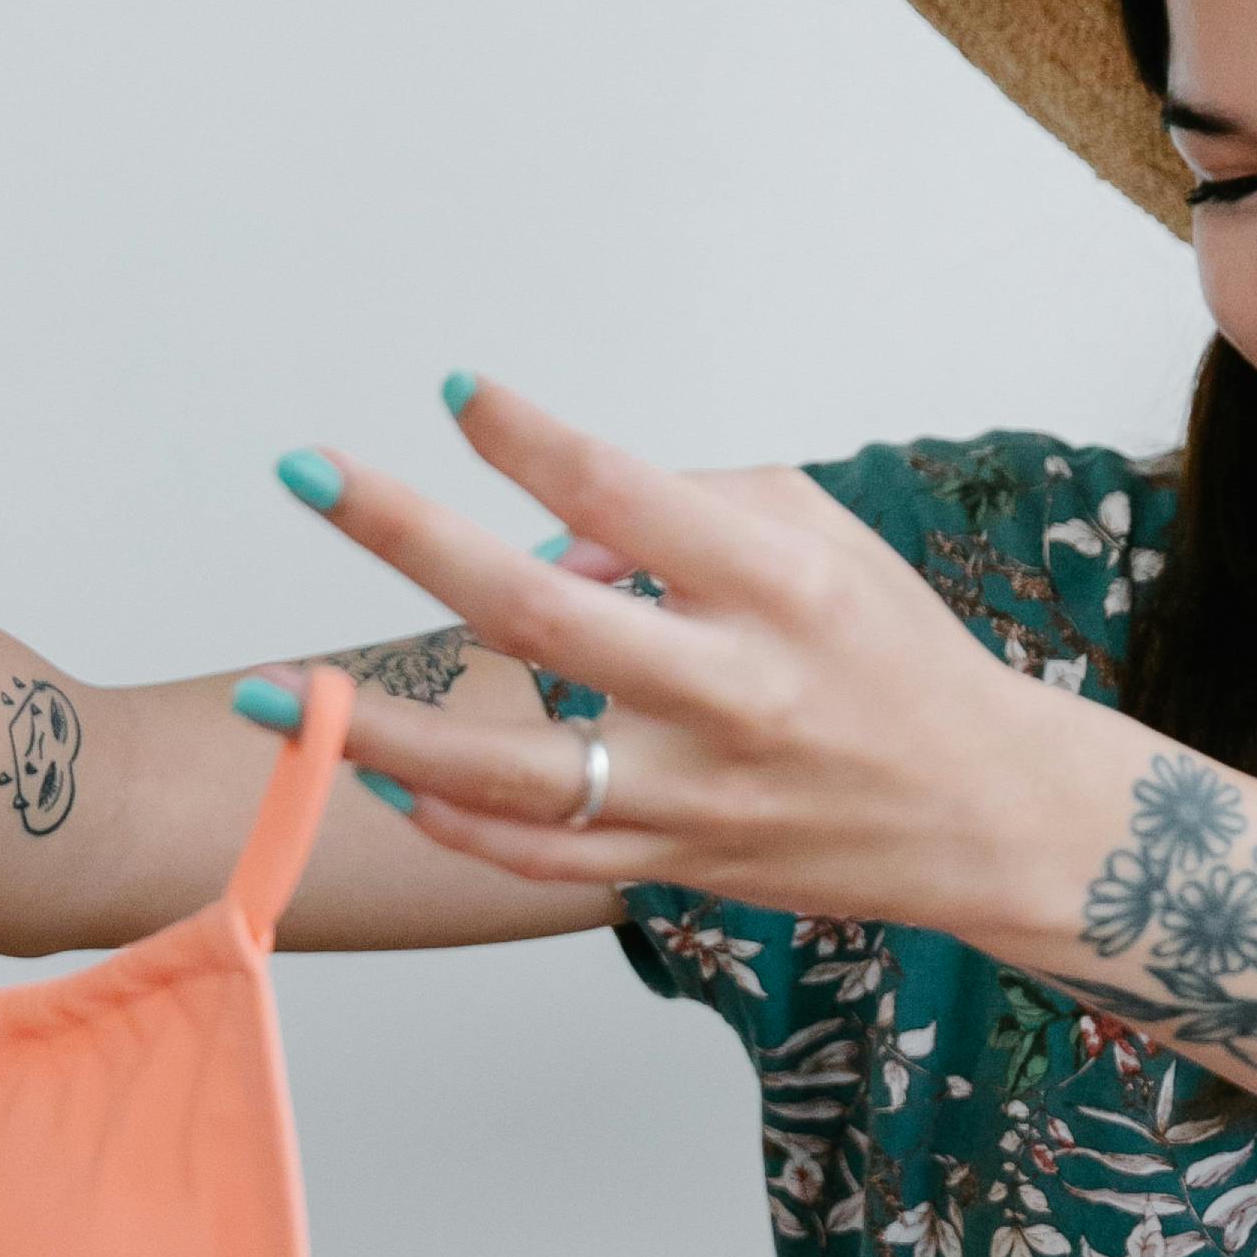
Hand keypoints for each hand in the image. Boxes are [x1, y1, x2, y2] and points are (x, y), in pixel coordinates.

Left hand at [273, 373, 1073, 926]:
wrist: (983, 811)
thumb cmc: (892, 654)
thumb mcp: (817, 536)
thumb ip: (677, 511)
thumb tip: (541, 540)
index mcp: (778, 586)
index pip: (624, 489)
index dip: (526, 436)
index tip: (456, 391)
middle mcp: (734, 691)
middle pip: (537, 612)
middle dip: (406, 535)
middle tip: (307, 471)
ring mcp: (698, 793)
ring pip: (508, 769)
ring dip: (373, 728)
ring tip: (272, 691)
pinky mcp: (677, 865)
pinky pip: (535, 853)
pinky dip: (445, 815)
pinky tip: (368, 769)